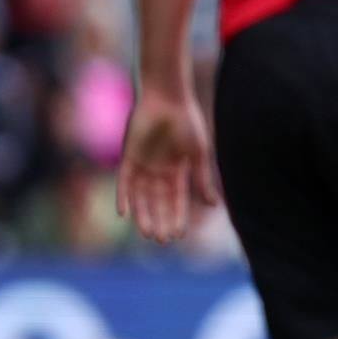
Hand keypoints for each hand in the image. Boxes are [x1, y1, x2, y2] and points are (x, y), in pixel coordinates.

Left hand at [116, 86, 220, 243]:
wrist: (168, 98)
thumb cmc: (188, 122)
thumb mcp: (198, 154)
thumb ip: (202, 180)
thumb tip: (213, 206)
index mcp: (176, 170)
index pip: (176, 199)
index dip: (177, 216)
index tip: (178, 234)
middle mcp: (157, 170)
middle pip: (157, 202)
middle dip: (159, 220)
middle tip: (161, 240)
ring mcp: (142, 164)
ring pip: (140, 196)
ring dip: (142, 215)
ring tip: (146, 233)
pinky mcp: (128, 156)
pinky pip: (124, 182)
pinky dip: (123, 197)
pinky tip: (124, 213)